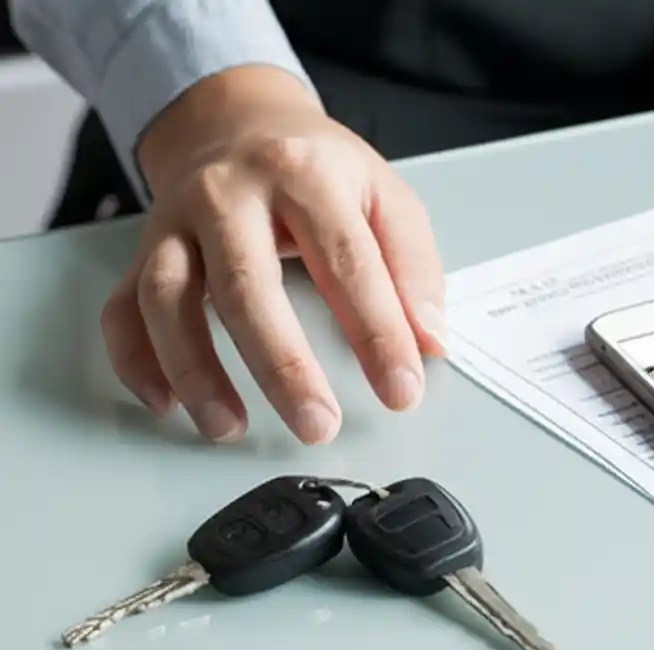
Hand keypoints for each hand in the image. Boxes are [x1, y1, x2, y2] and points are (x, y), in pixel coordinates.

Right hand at [102, 66, 446, 444]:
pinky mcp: (142, 249)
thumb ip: (412, 267)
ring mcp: (175, 222)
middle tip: (316, 424)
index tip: (401, 390)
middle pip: (247, 283)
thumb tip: (429, 342)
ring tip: (229, 427)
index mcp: (304, 174)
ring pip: (167, 297)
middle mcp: (229, 194)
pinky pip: (123, 309)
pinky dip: (136, 361)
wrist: (236, 118)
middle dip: (282, 365)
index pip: (347, 261)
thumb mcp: (384, 194)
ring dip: (194, 370)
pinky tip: (166, 403)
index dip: (378, 333)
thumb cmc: (317, 167)